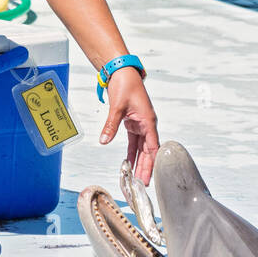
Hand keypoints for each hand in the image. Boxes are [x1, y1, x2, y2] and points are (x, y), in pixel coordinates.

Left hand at [99, 68, 158, 184]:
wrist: (122, 72)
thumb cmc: (125, 85)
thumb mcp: (117, 107)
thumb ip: (111, 125)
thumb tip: (104, 140)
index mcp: (148, 121)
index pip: (153, 146)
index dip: (152, 162)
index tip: (150, 175)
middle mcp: (147, 125)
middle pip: (149, 151)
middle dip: (146, 167)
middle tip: (143, 184)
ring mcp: (141, 125)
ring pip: (142, 148)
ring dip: (139, 163)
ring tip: (137, 178)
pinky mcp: (133, 123)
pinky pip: (134, 142)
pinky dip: (132, 153)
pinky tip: (129, 163)